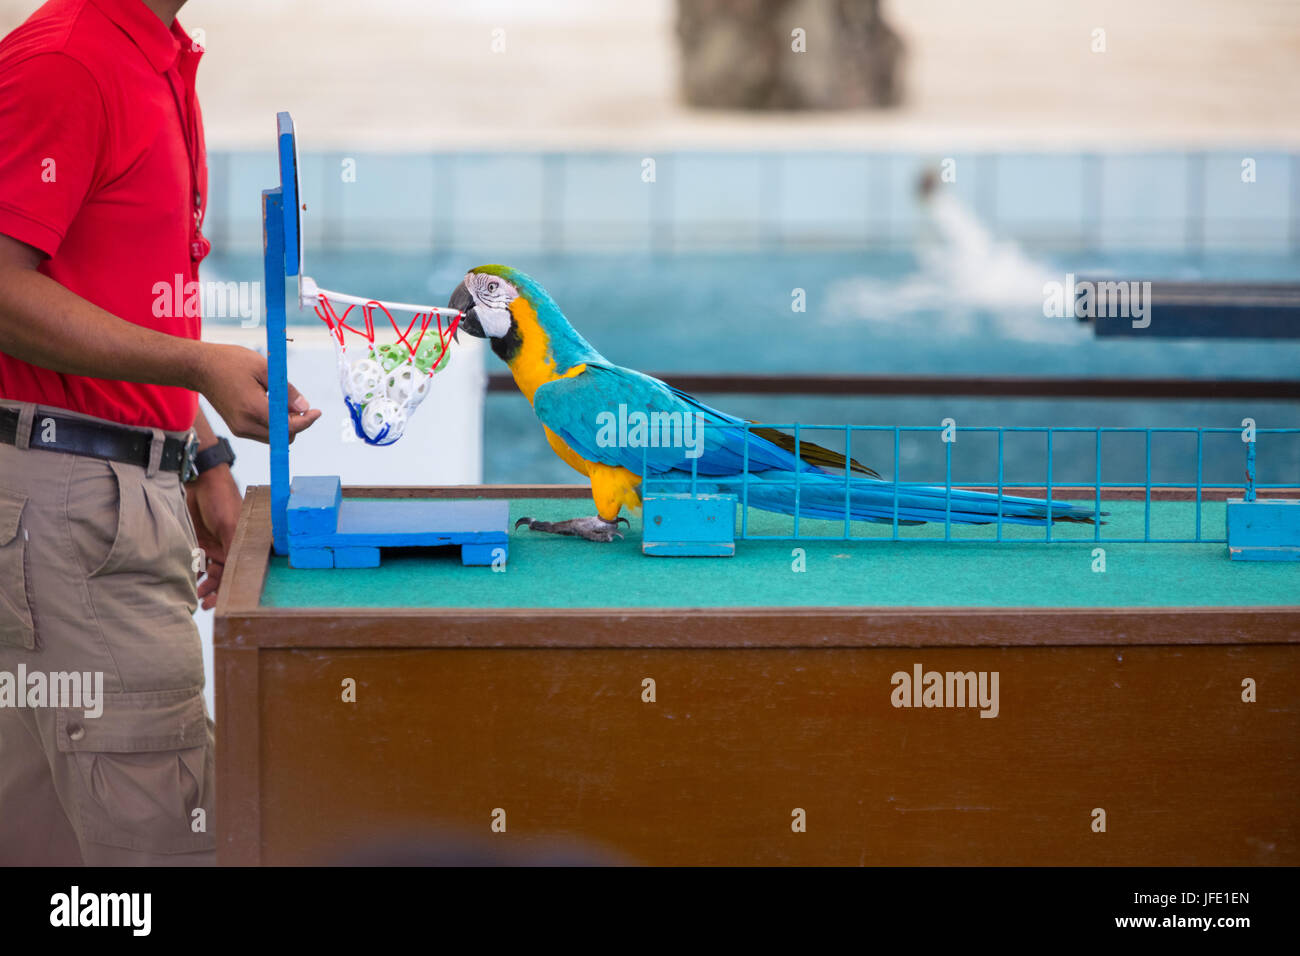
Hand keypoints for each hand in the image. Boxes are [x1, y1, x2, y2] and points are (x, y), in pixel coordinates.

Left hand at [186, 465, 241, 609]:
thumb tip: (237, 574)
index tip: (217, 603)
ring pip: (204, 572)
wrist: (200, 480)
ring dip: (199, 584)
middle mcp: (224, 548)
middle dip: (212, 591)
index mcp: (238, 545)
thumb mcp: (230, 526)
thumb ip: (233, 549)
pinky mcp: (191, 540)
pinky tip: (183, 580)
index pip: (234, 572)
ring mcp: (207, 545)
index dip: (227, 589)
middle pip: (219, 576)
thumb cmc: (223, 500)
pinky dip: (187, 571)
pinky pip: (190, 561)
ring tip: (193, 595)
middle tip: (203, 604)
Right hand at [197, 343, 320, 442]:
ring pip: (274, 438)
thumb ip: (286, 390)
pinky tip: (271, 405)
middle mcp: (245, 425)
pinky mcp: (237, 428)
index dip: (307, 421)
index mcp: (253, 409)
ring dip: (286, 425)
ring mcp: (239, 429)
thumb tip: (304, 407)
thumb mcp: (264, 368)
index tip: (317, 411)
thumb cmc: (231, 362)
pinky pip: (263, 433)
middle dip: (297, 423)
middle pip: (283, 437)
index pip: (288, 426)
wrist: (199, 368)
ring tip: (283, 401)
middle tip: (301, 404)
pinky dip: (274, 424)